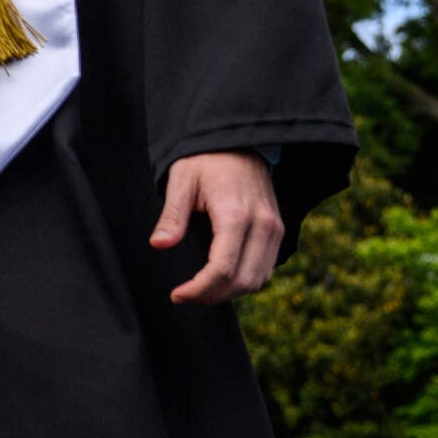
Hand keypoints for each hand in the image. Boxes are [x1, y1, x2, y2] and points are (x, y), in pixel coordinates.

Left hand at [152, 150, 283, 303]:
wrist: (238, 140)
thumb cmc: (204, 159)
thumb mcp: (181, 180)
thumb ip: (172, 215)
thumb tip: (159, 244)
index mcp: (236, 214)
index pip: (222, 269)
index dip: (199, 289)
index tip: (177, 295)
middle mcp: (263, 226)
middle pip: (243, 281)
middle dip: (212, 296)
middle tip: (184, 296)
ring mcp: (275, 229)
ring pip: (258, 280)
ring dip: (230, 293)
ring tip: (199, 291)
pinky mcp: (278, 230)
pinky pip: (265, 268)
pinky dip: (245, 281)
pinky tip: (220, 279)